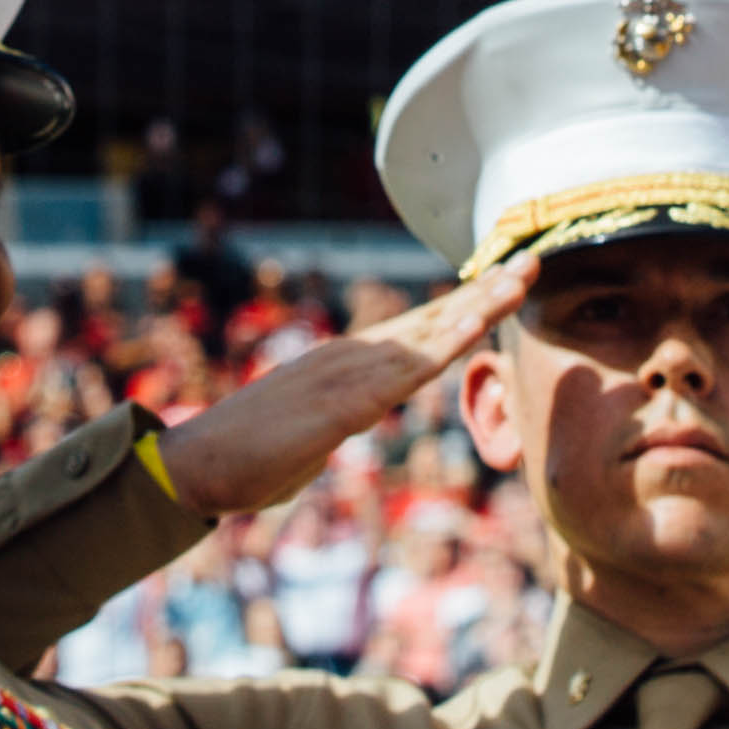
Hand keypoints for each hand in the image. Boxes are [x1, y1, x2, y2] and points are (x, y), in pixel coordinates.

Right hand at [151, 254, 540, 517]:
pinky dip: (444, 345)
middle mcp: (350, 356)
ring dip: (477, 306)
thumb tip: (350, 422)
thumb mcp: (312, 438)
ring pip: (427, 335)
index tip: (507, 283)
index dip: (466, 304)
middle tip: (534, 260)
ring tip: (520, 279)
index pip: (419, 328)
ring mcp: (345, 374)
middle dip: (485, 291)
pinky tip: (477, 325)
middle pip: (432, 318)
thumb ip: (339, 421)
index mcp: (345, 363)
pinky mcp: (341, 403)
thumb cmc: (249, 460)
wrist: (195, 468)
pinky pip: (404, 373)